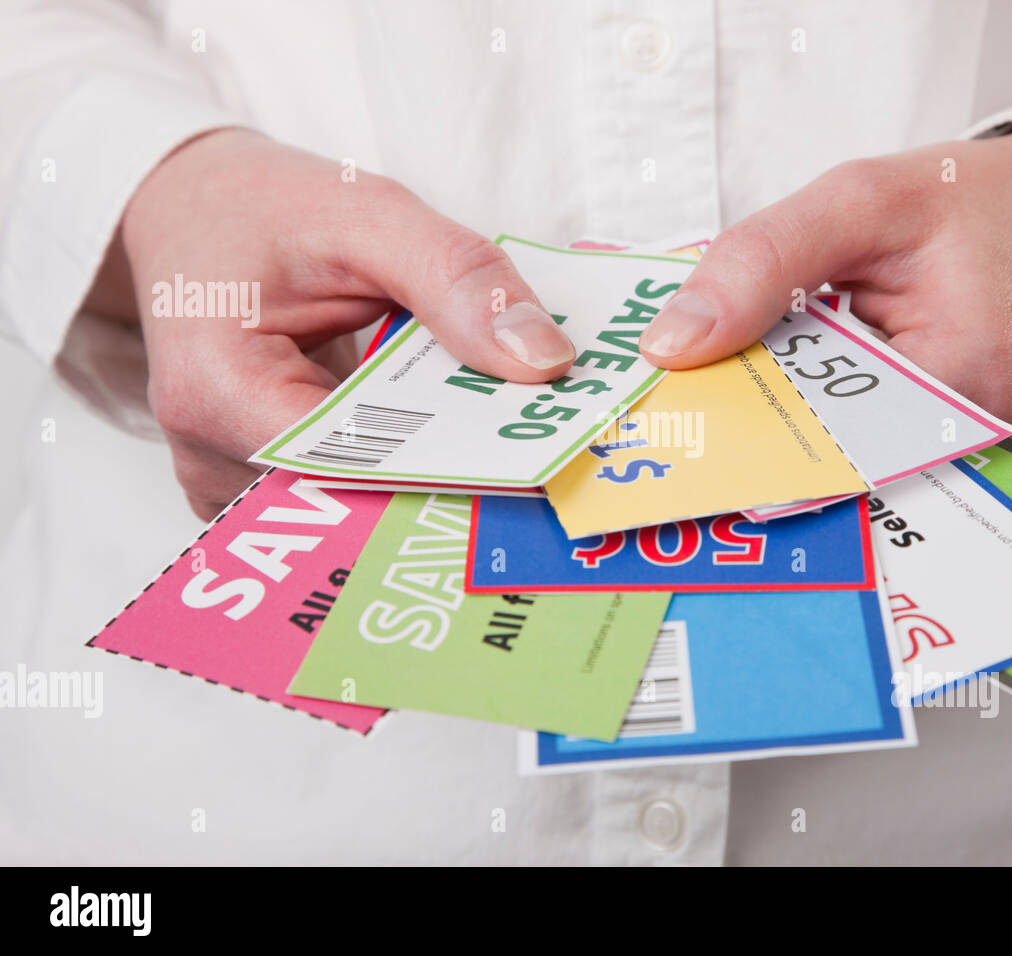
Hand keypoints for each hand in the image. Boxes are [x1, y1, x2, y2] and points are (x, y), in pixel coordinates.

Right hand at [118, 129, 574, 517]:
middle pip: (361, 501)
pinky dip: (410, 462)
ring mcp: (234, 483)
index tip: (543, 464)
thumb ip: (454, 276)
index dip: (453, 468)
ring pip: (361, 507)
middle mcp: (213, 458)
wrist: (191, 213)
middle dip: (459, 476)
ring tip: (516, 441)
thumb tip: (544, 362)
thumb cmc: (260, 209)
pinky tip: (462, 435)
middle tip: (555, 457)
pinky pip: (350, 492)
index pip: (353, 465)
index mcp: (216, 392)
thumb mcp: (363, 212)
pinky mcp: (264, 485)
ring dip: (439, 473)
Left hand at [638, 128, 1011, 448]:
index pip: (822, 454)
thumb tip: (673, 344)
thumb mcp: (865, 201)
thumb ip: (763, 262)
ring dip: (789, 455)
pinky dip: (829, 446)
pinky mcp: (974, 472)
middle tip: (682, 447)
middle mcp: (983, 447)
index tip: (674, 455)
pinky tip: (793, 418)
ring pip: (855, 485)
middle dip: (756, 459)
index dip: (739, 453)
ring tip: (730, 429)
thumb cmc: (980, 209)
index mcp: (965, 381)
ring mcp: (984, 471)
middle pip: (836, 481)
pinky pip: (883, 475)